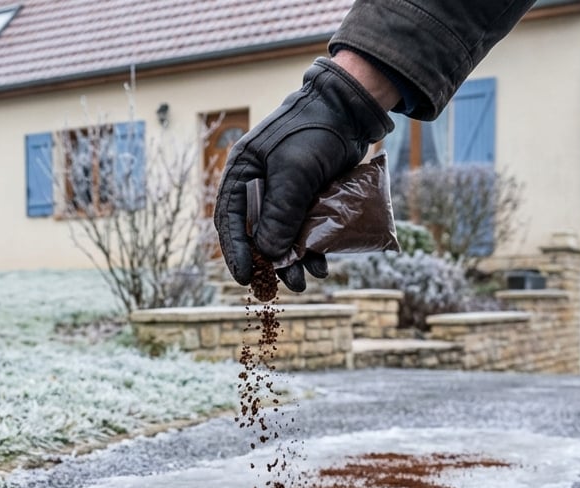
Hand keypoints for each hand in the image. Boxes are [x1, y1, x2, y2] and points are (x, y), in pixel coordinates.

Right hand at [214, 57, 392, 292]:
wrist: (350, 110)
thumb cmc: (314, 131)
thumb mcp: (295, 172)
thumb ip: (281, 212)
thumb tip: (269, 252)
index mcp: (242, 173)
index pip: (229, 219)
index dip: (235, 251)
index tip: (244, 277)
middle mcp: (259, 185)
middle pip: (256, 232)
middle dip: (270, 261)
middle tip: (281, 286)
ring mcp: (284, 191)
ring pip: (283, 234)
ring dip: (293, 259)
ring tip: (305, 282)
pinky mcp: (307, 195)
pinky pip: (304, 228)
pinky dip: (312, 247)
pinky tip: (323, 263)